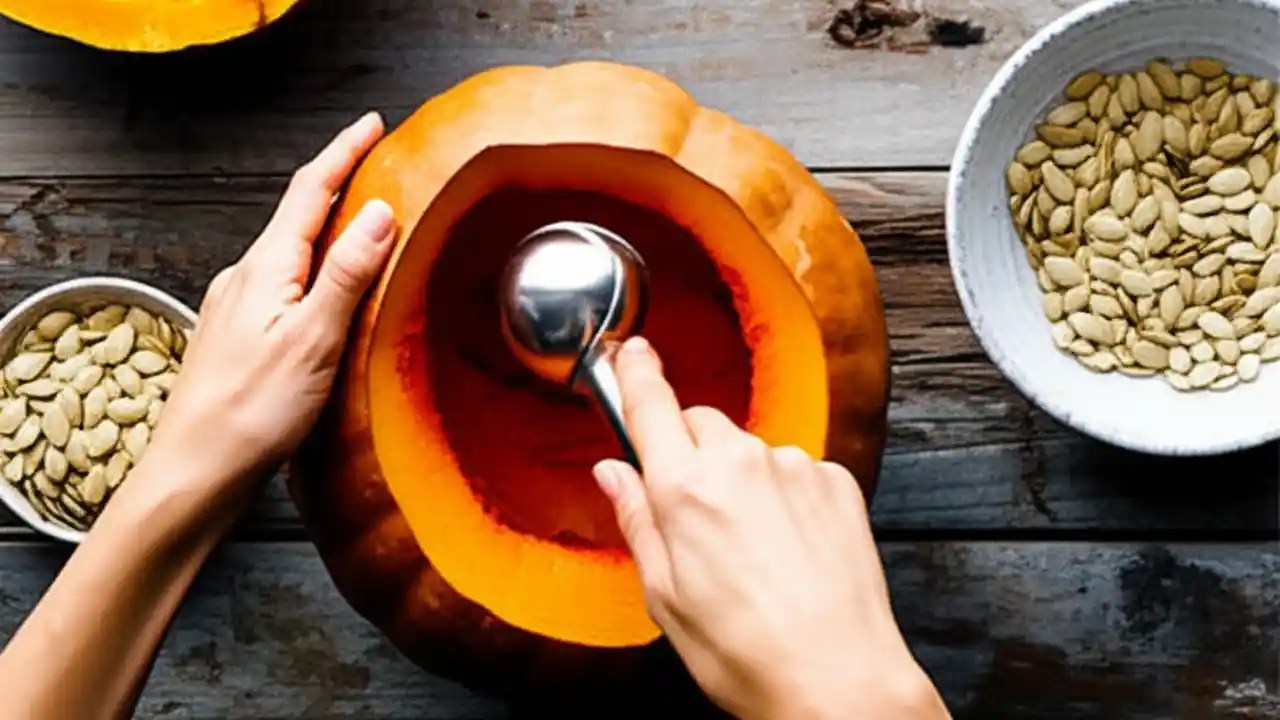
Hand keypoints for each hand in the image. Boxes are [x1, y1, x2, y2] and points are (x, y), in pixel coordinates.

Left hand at [149, 111, 395, 505]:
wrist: (195, 472)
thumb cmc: (251, 414)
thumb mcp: (312, 339)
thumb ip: (345, 274)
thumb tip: (379, 213)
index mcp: (266, 269)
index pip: (310, 191)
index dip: (344, 153)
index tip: (372, 125)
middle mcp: (246, 279)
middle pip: (298, 216)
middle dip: (339, 185)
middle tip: (376, 165)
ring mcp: (239, 308)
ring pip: (291, 253)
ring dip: (327, 231)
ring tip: (363, 226)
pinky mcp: (242, 337)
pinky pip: (285, 286)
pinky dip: (315, 272)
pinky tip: (328, 295)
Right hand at [593, 337, 947, 719]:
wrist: (839, 679)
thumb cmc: (747, 653)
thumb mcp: (664, 596)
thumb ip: (637, 520)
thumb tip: (614, 474)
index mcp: (685, 489)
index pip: (651, 404)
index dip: (635, 372)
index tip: (631, 354)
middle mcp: (741, 463)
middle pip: (699, 423)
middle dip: (687, 450)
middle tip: (691, 508)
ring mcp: (795, 468)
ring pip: (749, 448)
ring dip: (740, 476)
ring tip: (750, 547)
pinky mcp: (837, 481)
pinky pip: (795, 469)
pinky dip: (785, 493)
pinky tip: (788, 546)